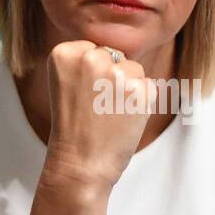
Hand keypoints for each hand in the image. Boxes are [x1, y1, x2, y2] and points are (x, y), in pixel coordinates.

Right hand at [40, 41, 155, 195]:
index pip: (93, 49)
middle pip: (114, 55)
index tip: (81, 95)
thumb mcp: (67, 83)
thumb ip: (85, 60)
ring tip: (109, 113)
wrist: (80, 164)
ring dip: (128, 89)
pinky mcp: (139, 90)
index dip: (92, 75)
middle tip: (95, 106)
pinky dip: (142, 102)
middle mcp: (89, 58)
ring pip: (134, 69)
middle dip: (111, 78)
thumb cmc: (74, 127)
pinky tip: (124, 118)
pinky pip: (150, 86)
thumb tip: (117, 50)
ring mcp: (116, 73)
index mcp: (64, 53)